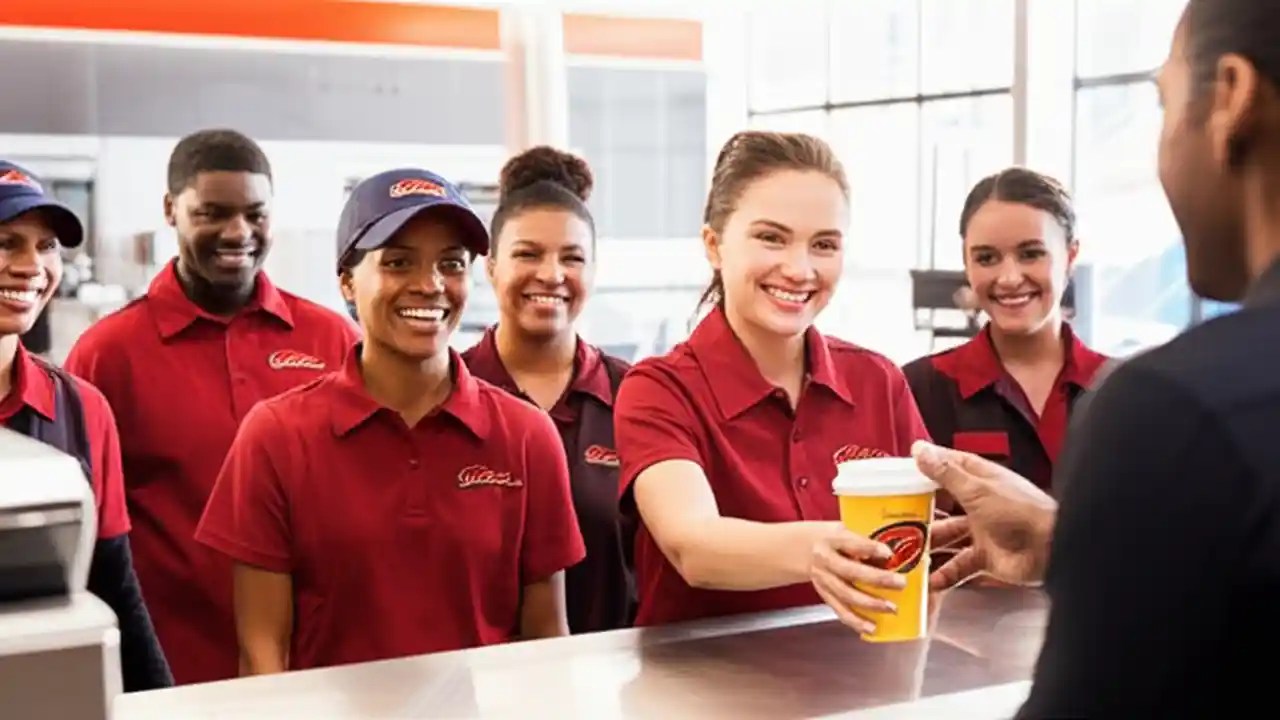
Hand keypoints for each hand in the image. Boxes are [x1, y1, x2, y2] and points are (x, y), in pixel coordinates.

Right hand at [809, 524, 907, 633]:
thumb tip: (900, 552)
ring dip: (870, 603)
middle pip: (850, 571)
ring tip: (892, 608)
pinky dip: (855, 621)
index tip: (888, 553)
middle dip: (877, 579)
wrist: (802, 550)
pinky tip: (871, 628)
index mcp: (832, 539)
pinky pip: (840, 611)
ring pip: (846, 594)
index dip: (869, 548)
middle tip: (900, 583)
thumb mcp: (843, 530)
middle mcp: (825, 560)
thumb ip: (864, 540)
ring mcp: (823, 580)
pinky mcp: (824, 595)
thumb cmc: (832, 539)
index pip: (851, 543)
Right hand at [912, 440, 1058, 590]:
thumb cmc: (1020, 511)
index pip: (947, 468)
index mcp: (979, 480)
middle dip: (919, 513)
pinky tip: (928, 580)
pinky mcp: (985, 558)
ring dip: (927, 546)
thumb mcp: (977, 489)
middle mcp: (978, 504)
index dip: (925, 469)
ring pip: (946, 537)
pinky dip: (944, 574)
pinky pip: (958, 566)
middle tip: (892, 518)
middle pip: (942, 506)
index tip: (899, 473)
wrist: (1052, 549)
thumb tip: (919, 450)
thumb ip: (946, 473)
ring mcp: (981, 532)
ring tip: (903, 551)